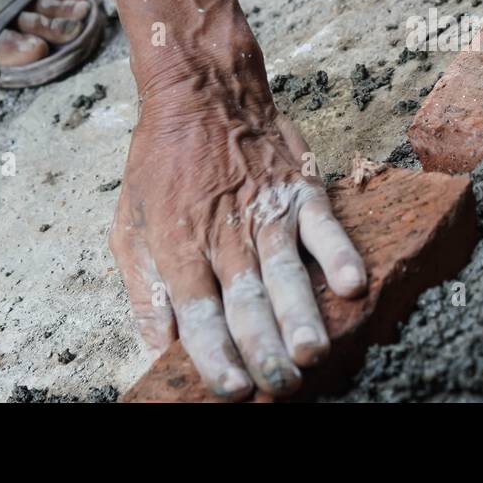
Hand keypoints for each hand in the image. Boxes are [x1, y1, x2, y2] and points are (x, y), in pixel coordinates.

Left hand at [108, 59, 365, 398]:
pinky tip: (352, 286)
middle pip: (245, 302)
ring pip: (285, 272)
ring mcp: (266, 210)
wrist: (201, 92)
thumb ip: (144, 288)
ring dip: (300, 315)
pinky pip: (325, 226)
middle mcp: (224, 233)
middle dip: (262, 349)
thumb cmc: (162, 162)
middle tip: (279, 387)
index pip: (198, 313)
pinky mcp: (300, 189)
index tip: (230, 390)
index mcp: (179, 246)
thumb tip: (155, 345)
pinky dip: (340, 255)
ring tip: (312, 353)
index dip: (214, 355)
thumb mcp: (129, 224)